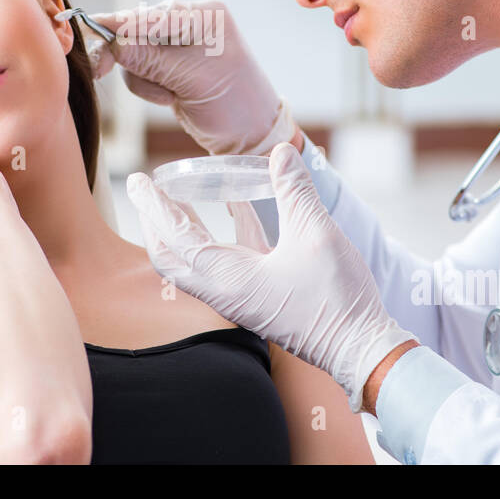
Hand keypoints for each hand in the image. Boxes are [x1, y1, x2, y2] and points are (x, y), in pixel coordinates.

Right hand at [86, 0, 295, 155]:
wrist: (252, 136)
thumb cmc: (235, 106)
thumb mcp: (192, 80)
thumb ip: (150, 59)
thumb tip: (111, 42)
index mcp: (204, 16)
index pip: (150, 15)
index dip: (117, 24)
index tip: (88, 30)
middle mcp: (191, 22)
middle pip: (137, 30)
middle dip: (131, 58)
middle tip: (106, 72)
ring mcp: (180, 44)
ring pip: (134, 53)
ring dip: (145, 79)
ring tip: (171, 96)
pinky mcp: (171, 64)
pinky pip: (141, 70)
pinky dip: (149, 87)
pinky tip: (172, 98)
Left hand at [125, 142, 415, 412]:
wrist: (361, 348)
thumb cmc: (335, 298)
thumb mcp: (315, 233)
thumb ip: (294, 189)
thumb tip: (281, 150)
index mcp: (227, 280)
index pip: (176, 239)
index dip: (155, 208)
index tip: (138, 182)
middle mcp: (226, 292)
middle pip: (174, 257)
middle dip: (156, 223)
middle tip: (146, 191)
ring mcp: (243, 296)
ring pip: (199, 260)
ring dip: (185, 228)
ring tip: (177, 197)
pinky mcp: (263, 296)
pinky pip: (233, 259)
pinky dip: (227, 231)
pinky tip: (237, 202)